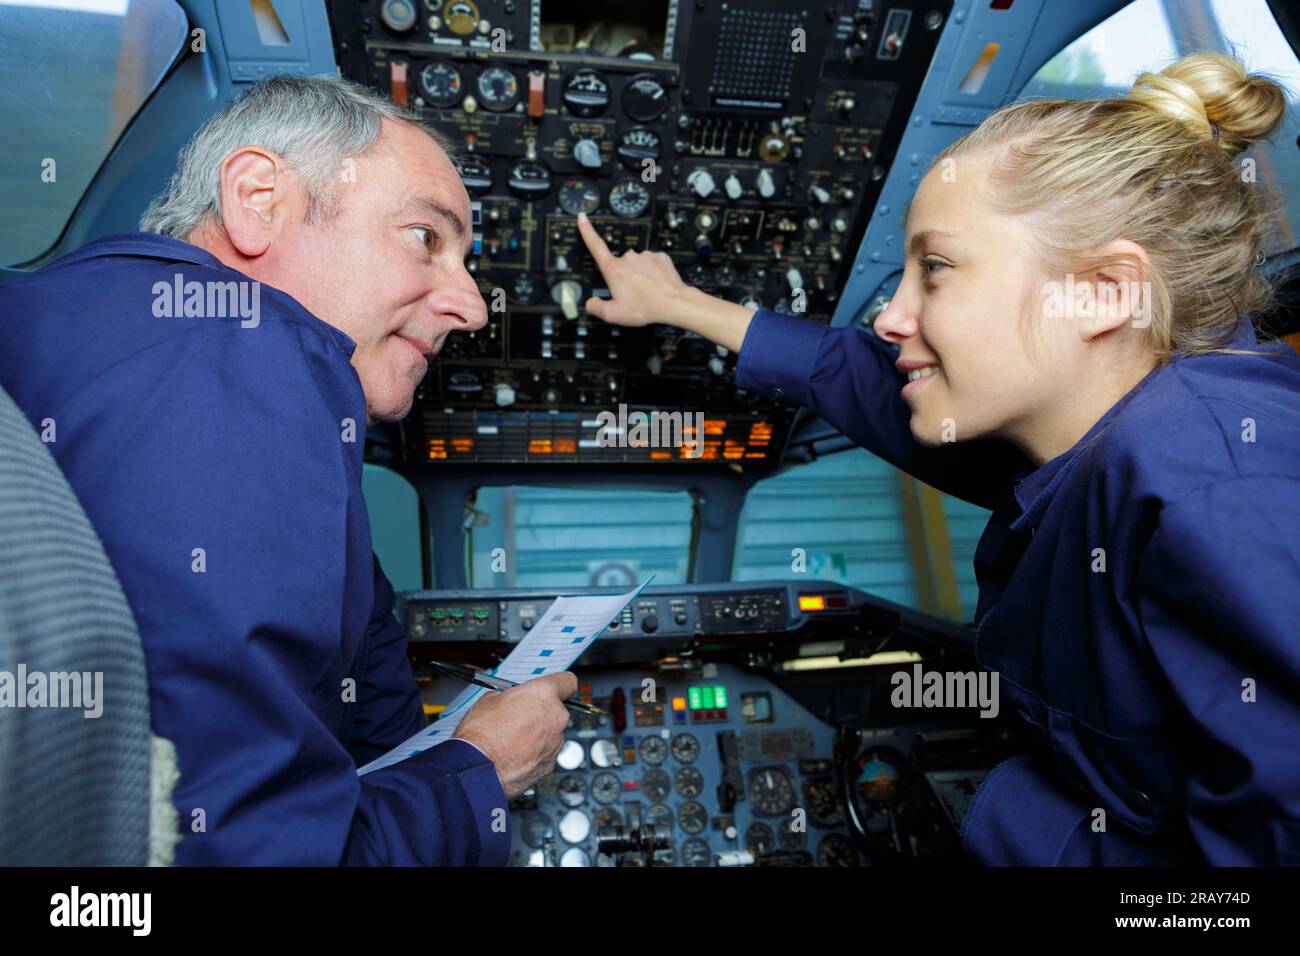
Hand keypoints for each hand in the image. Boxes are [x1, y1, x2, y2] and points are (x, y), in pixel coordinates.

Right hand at [453, 671, 576, 797]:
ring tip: (511, 740)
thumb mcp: (490, 699)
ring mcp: (555, 743)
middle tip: (518, 717)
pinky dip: (533, 753)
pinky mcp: (550, 764)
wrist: (477, 771)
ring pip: (550, 733)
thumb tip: (513, 700)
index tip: (556, 688)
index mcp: (543, 695)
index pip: (567, 681)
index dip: (559, 684)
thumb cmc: (481, 735)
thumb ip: (512, 696)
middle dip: (540, 712)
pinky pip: (545, 752)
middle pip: (556, 710)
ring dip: (536, 734)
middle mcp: (556, 718)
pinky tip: (514, 754)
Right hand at [576, 213, 694, 326]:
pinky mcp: (660, 257)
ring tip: (646, 292)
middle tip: (632, 294)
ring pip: (637, 265)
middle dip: (623, 278)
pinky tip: (655, 285)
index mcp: (614, 269)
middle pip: (620, 266)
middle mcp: (628, 258)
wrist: (673, 302)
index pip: (595, 245)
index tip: (583, 218)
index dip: (587, 231)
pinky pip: (652, 264)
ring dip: (639, 276)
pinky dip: (652, 273)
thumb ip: (596, 307)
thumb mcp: (613, 314)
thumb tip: (591, 303)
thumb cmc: (645, 307)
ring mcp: (645, 256)